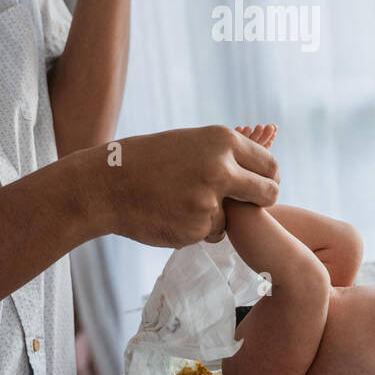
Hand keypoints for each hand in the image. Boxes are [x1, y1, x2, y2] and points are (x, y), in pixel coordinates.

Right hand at [74, 126, 278, 248]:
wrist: (105, 184)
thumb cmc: (146, 161)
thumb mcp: (190, 143)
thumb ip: (224, 156)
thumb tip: (259, 170)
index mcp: (223, 140)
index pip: (269, 165)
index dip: (269, 179)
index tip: (262, 187)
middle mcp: (222, 167)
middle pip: (268, 193)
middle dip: (262, 202)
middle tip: (248, 206)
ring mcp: (210, 199)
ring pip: (233, 218)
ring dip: (216, 218)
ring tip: (180, 203)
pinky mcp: (197, 226)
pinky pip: (210, 233)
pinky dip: (195, 229)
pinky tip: (169, 215)